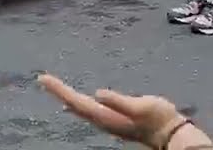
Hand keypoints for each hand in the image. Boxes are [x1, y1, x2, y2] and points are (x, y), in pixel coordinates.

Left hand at [38, 74, 187, 148]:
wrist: (170, 134)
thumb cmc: (158, 118)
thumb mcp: (140, 107)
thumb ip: (119, 101)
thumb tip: (98, 93)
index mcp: (105, 115)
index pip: (76, 101)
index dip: (60, 90)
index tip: (44, 78)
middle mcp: (102, 120)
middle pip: (74, 105)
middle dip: (58, 92)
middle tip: (43, 79)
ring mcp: (108, 121)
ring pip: (80, 109)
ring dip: (66, 97)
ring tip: (54, 88)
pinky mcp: (114, 120)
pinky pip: (89, 111)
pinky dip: (79, 104)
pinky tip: (78, 103)